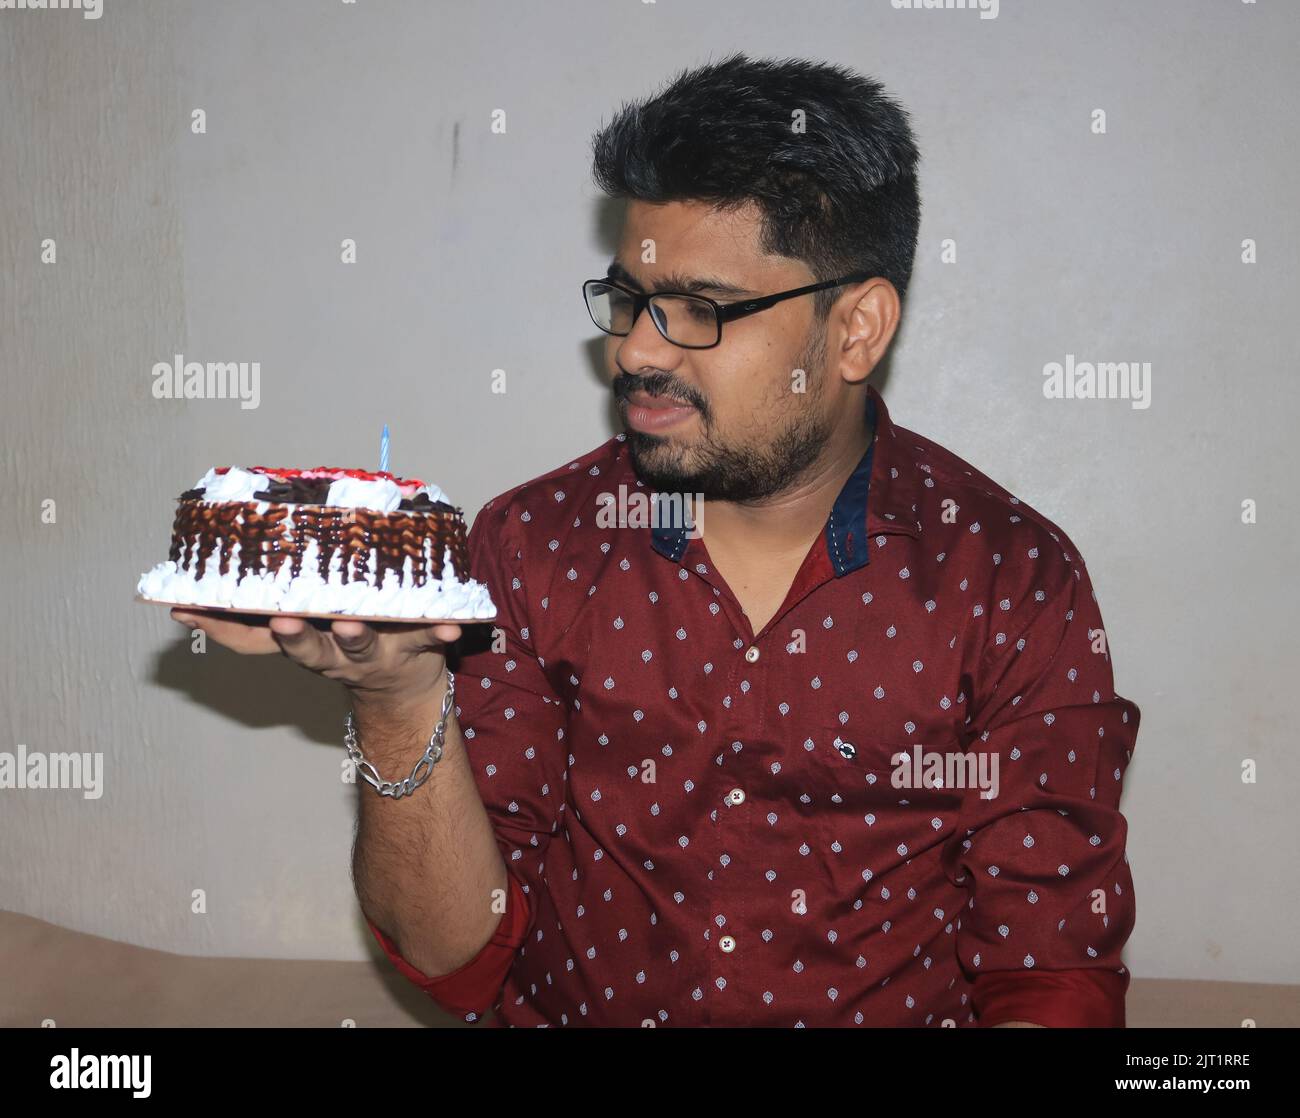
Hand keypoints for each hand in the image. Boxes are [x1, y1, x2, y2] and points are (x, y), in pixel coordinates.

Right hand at [170, 608, 462, 707]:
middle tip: (283, 621)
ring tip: (351, 624)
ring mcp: (374, 650)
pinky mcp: (416, 645)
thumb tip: (179, 596)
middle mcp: (332, 650)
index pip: (252, 636)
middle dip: (294, 636)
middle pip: (307, 647)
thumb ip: (256, 613)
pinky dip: (440, 631)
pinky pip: (428, 637)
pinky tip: (453, 626)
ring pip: (360, 645)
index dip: (219, 626)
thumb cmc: (344, 640)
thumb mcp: (296, 631)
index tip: (187, 610)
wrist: (404, 688)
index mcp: (301, 639)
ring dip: (354, 635)